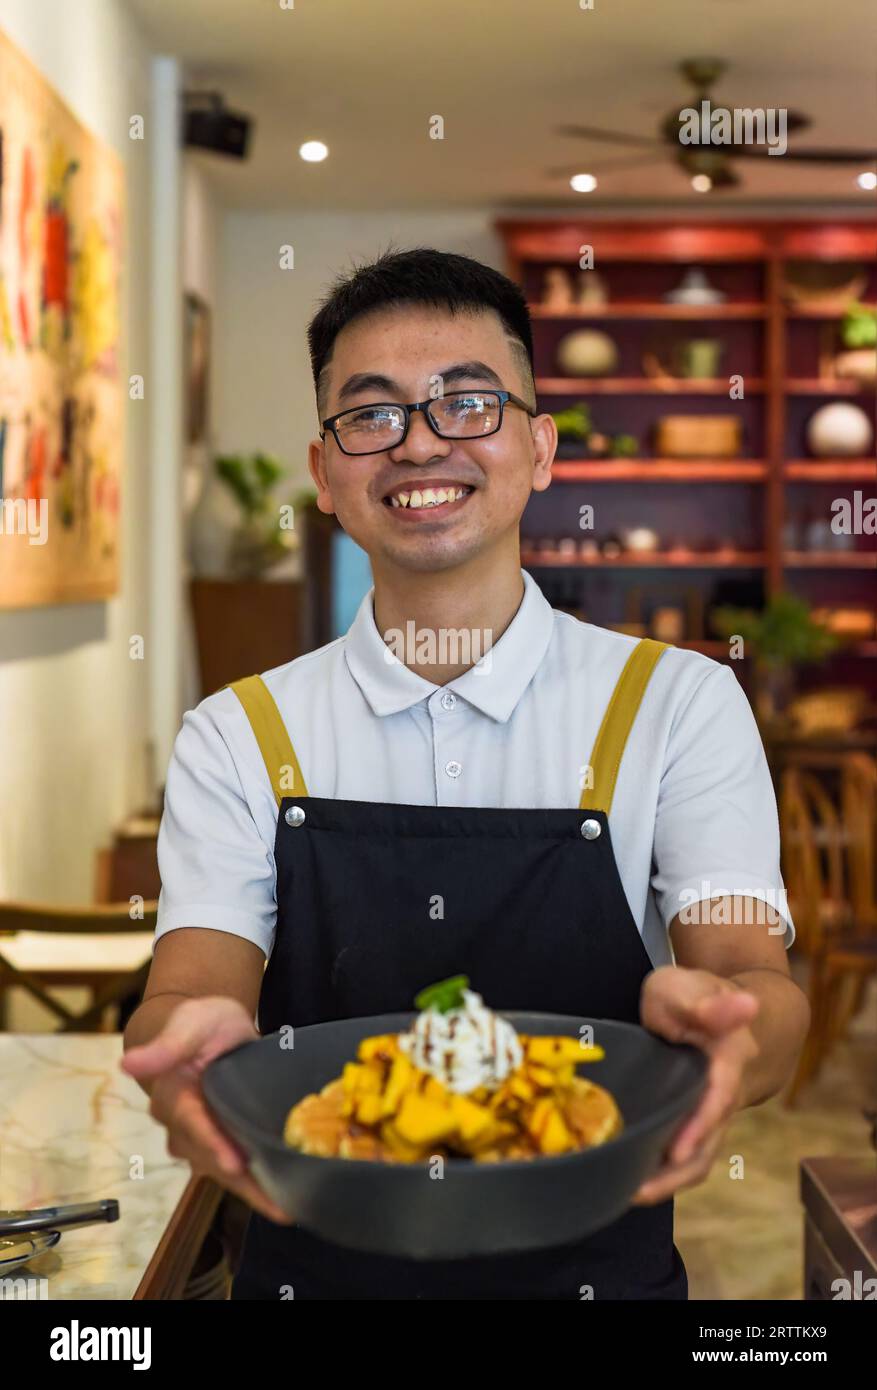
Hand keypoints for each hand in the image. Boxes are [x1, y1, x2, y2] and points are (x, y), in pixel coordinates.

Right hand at [121, 996, 290, 1224]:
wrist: (209, 1033)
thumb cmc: (200, 1025)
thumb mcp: (191, 1024)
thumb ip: (167, 1046)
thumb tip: (127, 1063)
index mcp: (172, 1096)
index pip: (191, 1123)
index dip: (212, 1144)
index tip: (234, 1163)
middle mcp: (180, 1126)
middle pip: (209, 1157)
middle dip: (240, 1179)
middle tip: (274, 1201)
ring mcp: (199, 1140)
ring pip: (223, 1170)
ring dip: (252, 1190)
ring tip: (285, 1207)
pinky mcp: (219, 1145)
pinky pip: (235, 1170)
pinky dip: (257, 1186)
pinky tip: (284, 1202)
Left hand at [632, 966, 758, 1205]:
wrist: (712, 1008)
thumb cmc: (693, 996)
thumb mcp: (689, 987)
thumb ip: (707, 1002)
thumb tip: (746, 1004)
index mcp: (729, 1057)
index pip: (719, 1097)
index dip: (699, 1125)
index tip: (675, 1151)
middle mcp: (725, 1093)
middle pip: (710, 1141)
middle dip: (677, 1171)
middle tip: (639, 1191)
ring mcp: (712, 1113)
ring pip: (699, 1156)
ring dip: (668, 1181)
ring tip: (628, 1195)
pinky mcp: (696, 1123)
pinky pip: (685, 1154)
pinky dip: (663, 1172)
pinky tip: (630, 1181)